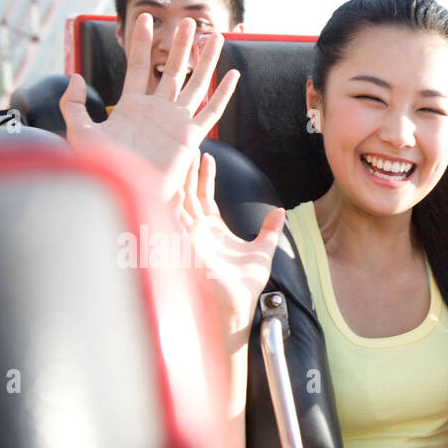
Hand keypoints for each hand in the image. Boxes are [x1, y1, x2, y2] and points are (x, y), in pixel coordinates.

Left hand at [61, 13, 238, 202]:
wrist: (125, 192)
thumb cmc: (103, 168)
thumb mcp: (79, 131)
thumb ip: (74, 104)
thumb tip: (76, 76)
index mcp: (132, 107)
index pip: (140, 67)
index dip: (142, 43)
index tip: (146, 19)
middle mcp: (158, 111)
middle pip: (173, 70)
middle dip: (179, 45)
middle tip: (187, 21)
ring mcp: (176, 122)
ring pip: (195, 84)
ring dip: (204, 60)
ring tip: (213, 35)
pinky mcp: (191, 137)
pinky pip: (211, 111)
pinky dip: (223, 93)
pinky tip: (232, 75)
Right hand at [177, 151, 284, 342]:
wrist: (236, 304)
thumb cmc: (245, 284)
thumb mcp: (263, 249)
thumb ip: (270, 229)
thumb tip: (280, 212)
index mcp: (213, 229)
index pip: (205, 195)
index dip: (205, 175)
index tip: (208, 155)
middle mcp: (198, 230)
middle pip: (187, 192)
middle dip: (186, 169)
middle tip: (186, 143)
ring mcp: (188, 236)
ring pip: (178, 199)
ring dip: (176, 178)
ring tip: (176, 155)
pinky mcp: (184, 244)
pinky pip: (172, 217)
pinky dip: (169, 199)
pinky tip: (167, 182)